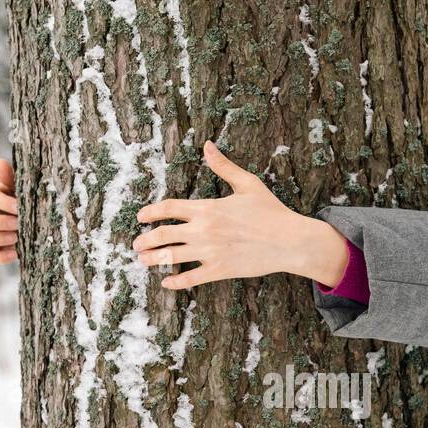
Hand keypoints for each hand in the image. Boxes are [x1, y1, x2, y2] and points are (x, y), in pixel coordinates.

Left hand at [133, 140, 348, 289]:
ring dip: (152, 259)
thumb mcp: (247, 184)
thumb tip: (207, 145)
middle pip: (163, 234)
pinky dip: (175, 281)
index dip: (151, 212)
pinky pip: (190, 278)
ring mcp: (210, 252)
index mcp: (207, 208)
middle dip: (145, 239)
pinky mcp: (219, 271)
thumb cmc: (270, 211)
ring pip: (171, 257)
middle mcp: (204, 230)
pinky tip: (166, 281)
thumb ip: (223, 166)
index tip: (141, 217)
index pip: (169, 208)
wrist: (290, 241)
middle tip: (137, 243)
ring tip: (143, 260)